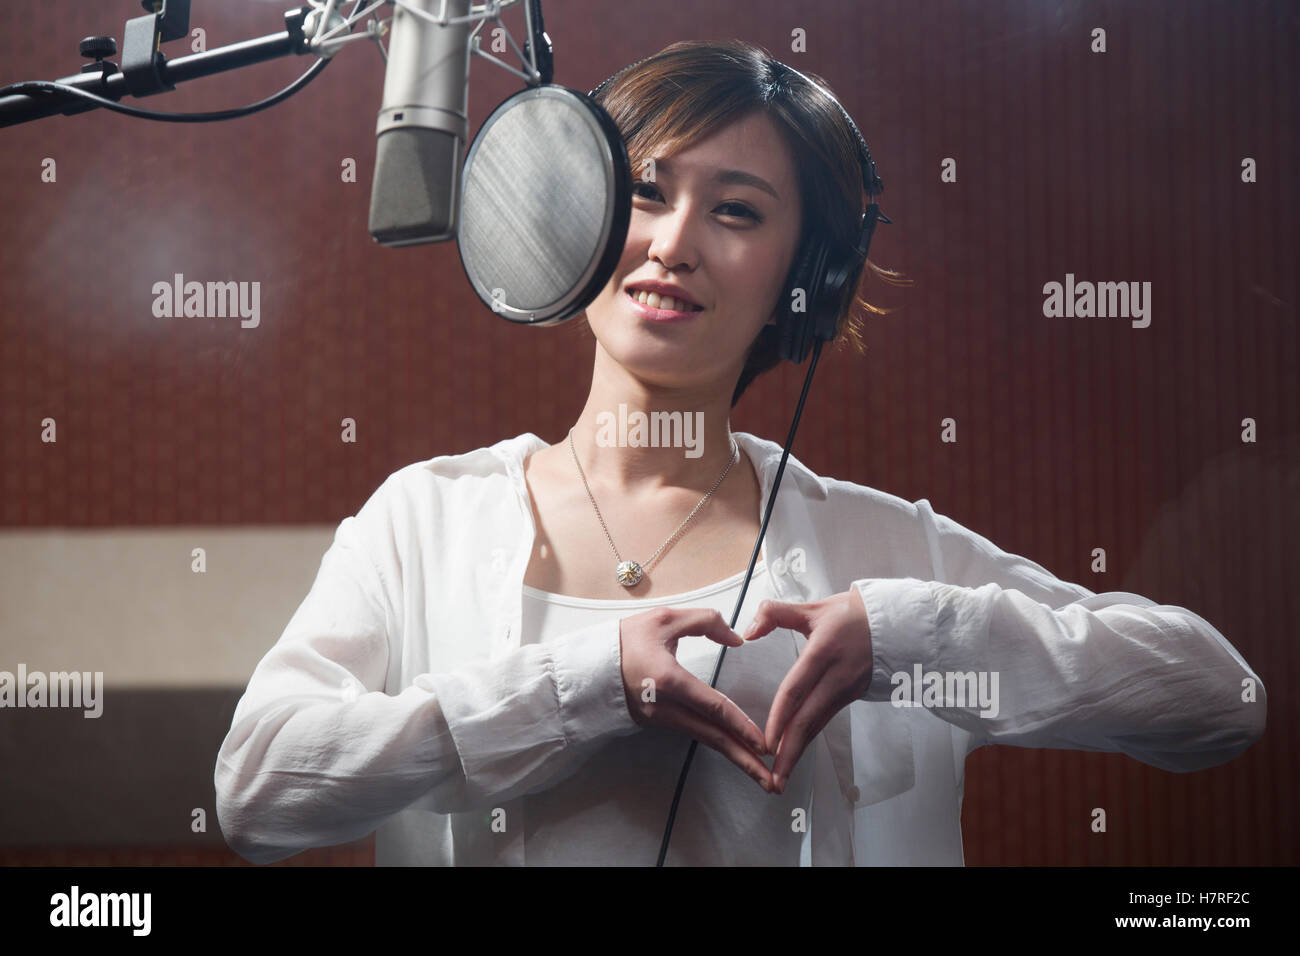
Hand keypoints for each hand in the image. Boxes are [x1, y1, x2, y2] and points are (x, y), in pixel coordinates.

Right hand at [620, 607, 774, 792]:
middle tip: (772, 780)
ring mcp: (660, 719)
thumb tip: (737, 638)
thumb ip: (705, 622)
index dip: (741, 725)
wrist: (588, 665)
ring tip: (761, 774)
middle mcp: (665, 707)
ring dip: (735, 756)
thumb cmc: (626, 640)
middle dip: (744, 760)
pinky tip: (736, 749)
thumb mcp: (665, 619)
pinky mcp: (659, 722)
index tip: (765, 742)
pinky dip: (719, 743)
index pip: (713, 706)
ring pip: (706, 739)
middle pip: (713, 737)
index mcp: (668, 680)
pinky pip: (696, 734)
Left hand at [742, 588, 872, 793]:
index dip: (779, 717)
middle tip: (773, 780)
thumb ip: (775, 614)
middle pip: (808, 720)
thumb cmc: (853, 614)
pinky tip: (796, 751)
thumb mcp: (813, 608)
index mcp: (824, 652)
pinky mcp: (852, 697)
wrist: (898, 623)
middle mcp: (836, 677)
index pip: (796, 690)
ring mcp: (846, 690)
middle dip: (788, 752)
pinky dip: (809, 738)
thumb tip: (747, 632)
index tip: (765, 742)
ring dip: (798, 752)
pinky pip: (825, 720)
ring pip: (817, 725)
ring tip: (781, 776)